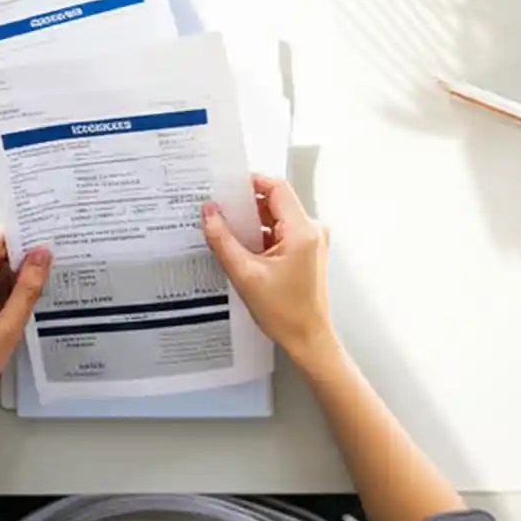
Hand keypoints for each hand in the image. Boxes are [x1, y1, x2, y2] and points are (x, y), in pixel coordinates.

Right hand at [201, 176, 334, 362]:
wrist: (307, 339)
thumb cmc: (286, 313)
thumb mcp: (245, 274)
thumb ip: (223, 240)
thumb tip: (209, 213)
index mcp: (302, 231)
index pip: (276, 187)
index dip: (251, 182)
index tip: (227, 186)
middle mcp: (311, 231)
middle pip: (275, 201)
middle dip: (246, 205)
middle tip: (219, 210)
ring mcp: (310, 241)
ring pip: (276, 217)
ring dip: (252, 223)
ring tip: (227, 232)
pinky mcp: (304, 252)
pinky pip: (280, 232)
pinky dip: (260, 236)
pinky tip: (241, 248)